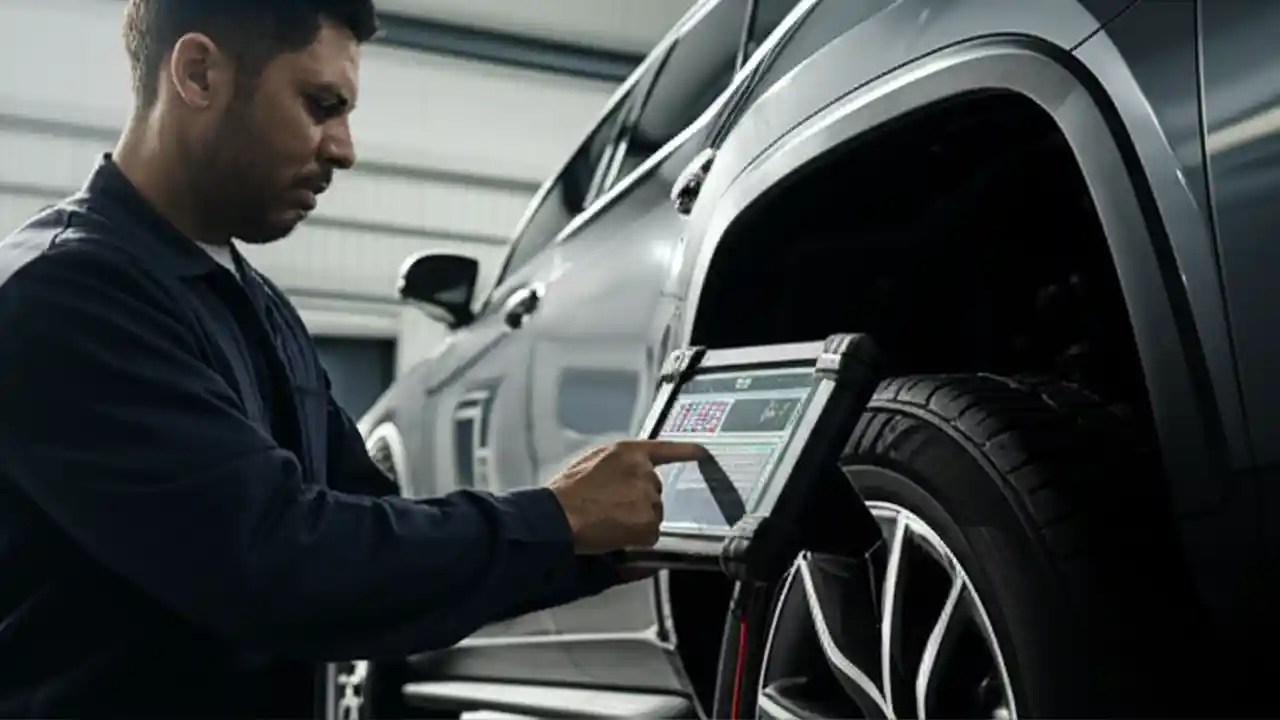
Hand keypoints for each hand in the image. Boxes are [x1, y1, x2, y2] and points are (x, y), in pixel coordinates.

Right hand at [548, 440, 706, 554]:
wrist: (559, 516)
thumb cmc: (566, 493)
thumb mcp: (591, 463)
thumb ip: (616, 465)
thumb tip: (624, 476)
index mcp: (628, 453)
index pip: (667, 449)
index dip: (687, 452)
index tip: (703, 453)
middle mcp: (644, 472)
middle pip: (654, 489)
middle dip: (638, 500)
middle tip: (611, 508)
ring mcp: (649, 498)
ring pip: (652, 513)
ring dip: (636, 520)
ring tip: (608, 520)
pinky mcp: (649, 523)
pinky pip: (650, 534)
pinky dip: (636, 538)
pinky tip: (615, 533)